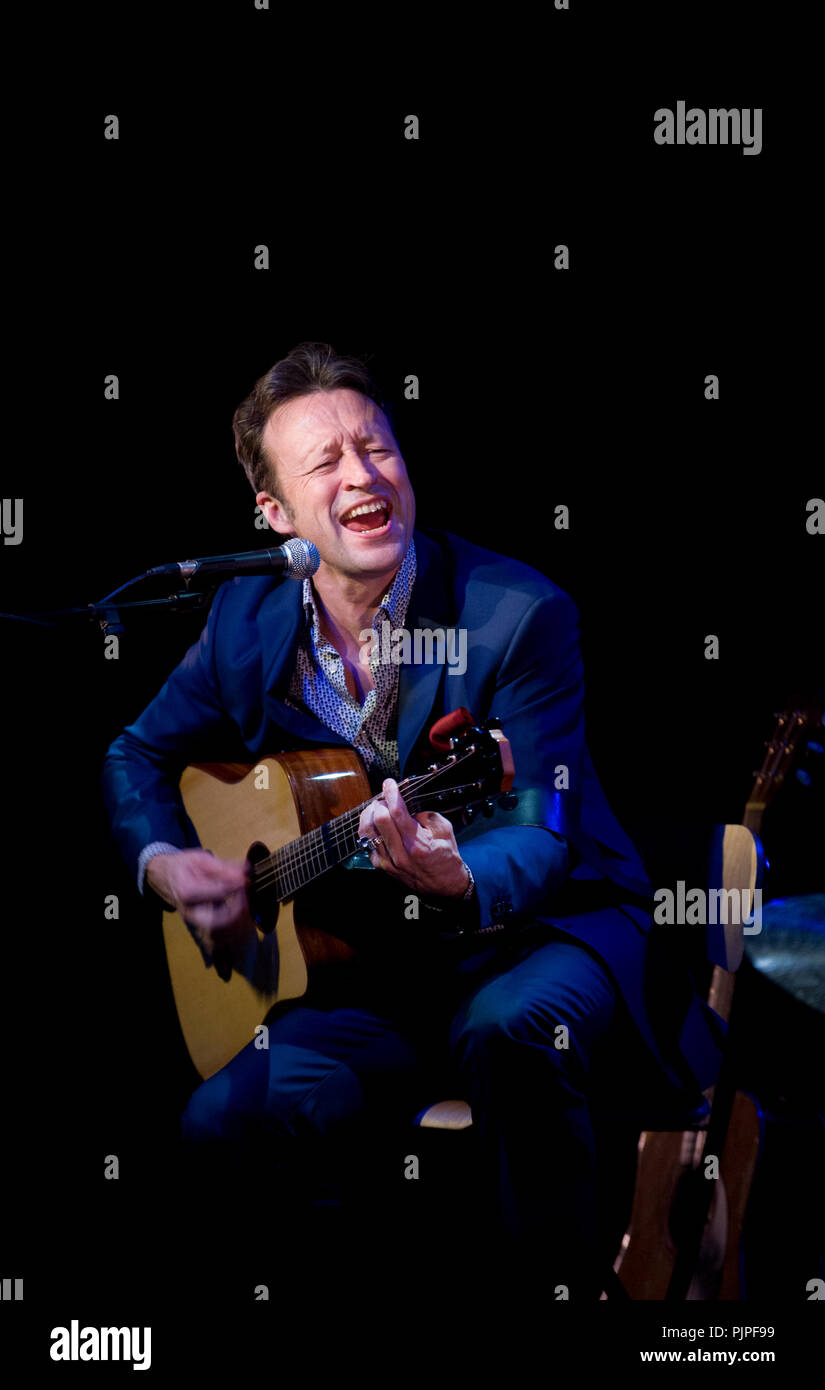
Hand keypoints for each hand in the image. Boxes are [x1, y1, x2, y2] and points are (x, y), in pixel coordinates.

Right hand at [146, 849, 253, 952]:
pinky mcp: (201, 927)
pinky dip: (234, 930)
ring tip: (249, 907)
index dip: (239, 887)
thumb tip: (245, 874)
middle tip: (250, 898)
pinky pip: (219, 937)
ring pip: (220, 934)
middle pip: (218, 922)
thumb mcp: (200, 859)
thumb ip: (223, 868)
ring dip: (239, 924)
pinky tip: (243, 917)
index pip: (219, 892)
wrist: (162, 877)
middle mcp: (190, 911)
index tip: (249, 880)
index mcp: (188, 891)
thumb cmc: (182, 866)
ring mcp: (195, 922)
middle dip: (239, 913)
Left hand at [357, 779, 470, 898]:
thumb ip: (426, 814)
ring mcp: (388, 862)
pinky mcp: (381, 866)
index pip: (397, 812)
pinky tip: (377, 825)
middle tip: (385, 798)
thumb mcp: (445, 830)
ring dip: (370, 815)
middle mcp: (400, 854)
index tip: (390, 783)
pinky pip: (367, 843)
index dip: (392, 793)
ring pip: (367, 831)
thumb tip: (407, 805)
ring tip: (377, 809)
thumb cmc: (446, 856)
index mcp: (417, 844)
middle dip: (380, 802)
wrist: (444, 886)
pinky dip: (369, 830)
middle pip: (378, 820)